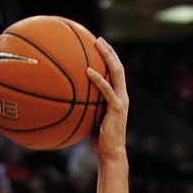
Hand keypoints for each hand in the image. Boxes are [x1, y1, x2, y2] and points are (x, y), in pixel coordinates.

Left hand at [86, 38, 128, 161]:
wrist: (110, 153)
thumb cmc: (99, 140)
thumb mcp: (92, 119)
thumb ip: (86, 107)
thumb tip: (69, 101)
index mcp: (119, 98)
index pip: (116, 73)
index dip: (110, 59)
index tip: (100, 47)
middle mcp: (123, 96)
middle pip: (118, 67)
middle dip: (109, 52)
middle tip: (98, 39)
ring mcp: (121, 101)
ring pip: (116, 73)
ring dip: (107, 57)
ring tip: (97, 45)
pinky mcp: (116, 108)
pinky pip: (106, 90)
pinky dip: (98, 79)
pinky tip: (88, 71)